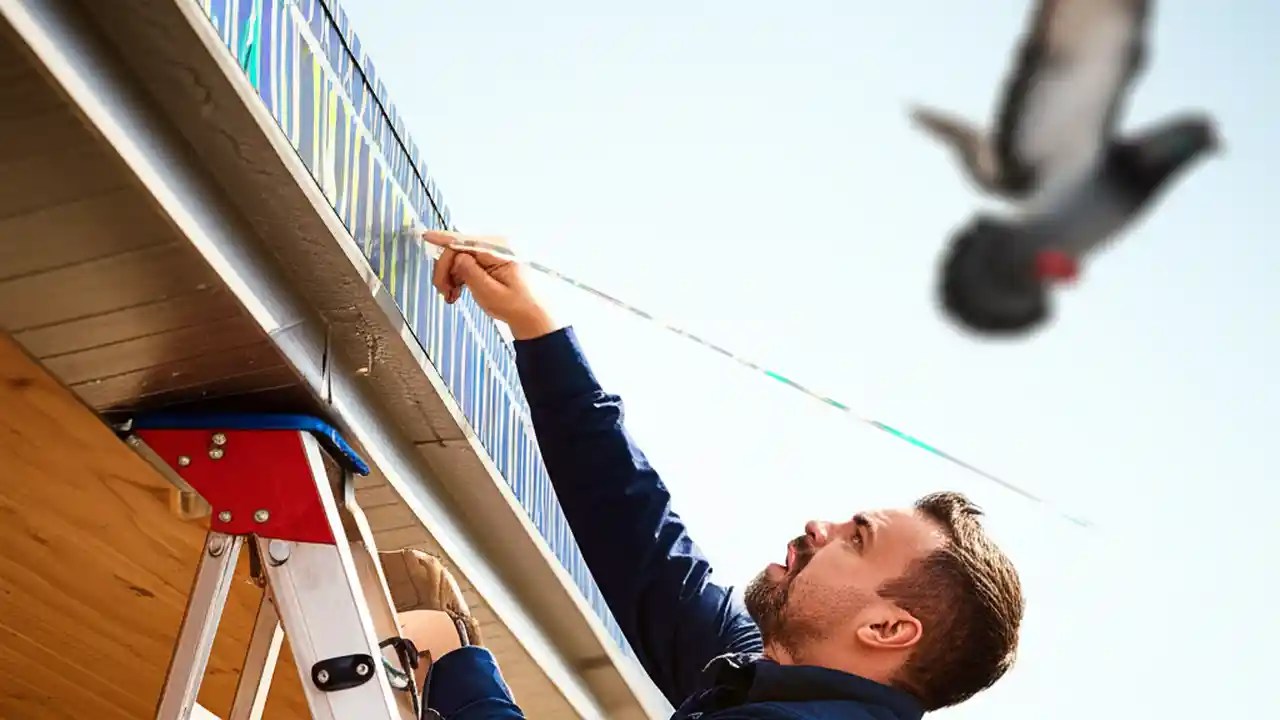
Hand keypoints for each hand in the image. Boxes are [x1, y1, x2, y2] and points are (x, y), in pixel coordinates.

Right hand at [424, 230, 559, 339]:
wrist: (533, 319)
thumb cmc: (518, 308)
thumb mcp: (491, 293)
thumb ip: (471, 273)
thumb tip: (457, 258)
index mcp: (501, 251)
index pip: (466, 241)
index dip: (444, 239)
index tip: (427, 237)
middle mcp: (498, 247)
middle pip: (460, 249)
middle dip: (446, 269)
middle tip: (443, 291)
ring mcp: (494, 255)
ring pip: (461, 258)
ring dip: (451, 275)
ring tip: (451, 296)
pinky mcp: (491, 263)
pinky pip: (468, 264)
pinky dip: (459, 277)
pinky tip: (457, 291)